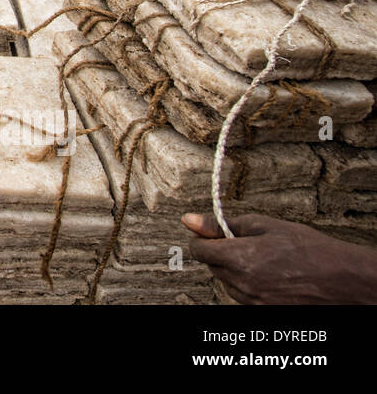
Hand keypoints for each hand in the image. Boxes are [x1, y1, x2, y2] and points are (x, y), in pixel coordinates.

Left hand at [183, 212, 376, 303]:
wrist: (342, 279)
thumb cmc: (307, 248)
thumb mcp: (264, 225)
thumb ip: (222, 224)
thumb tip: (189, 220)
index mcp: (238, 259)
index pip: (198, 251)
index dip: (203, 239)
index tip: (214, 233)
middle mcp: (241, 284)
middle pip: (212, 266)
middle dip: (222, 253)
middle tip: (249, 243)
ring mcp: (252, 301)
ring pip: (227, 282)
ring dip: (235, 269)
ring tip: (265, 260)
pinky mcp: (262, 310)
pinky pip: (242, 295)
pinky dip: (248, 284)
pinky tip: (270, 275)